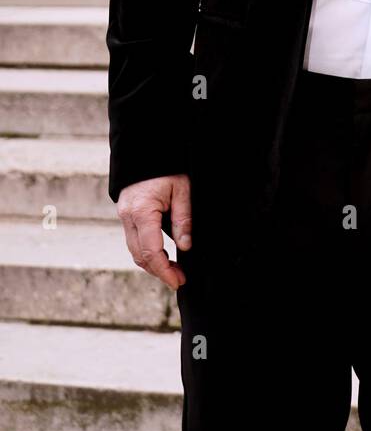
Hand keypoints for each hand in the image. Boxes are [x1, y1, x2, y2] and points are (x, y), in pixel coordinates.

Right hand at [116, 174, 192, 290]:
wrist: (147, 149)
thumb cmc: (167, 166)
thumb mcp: (182, 189)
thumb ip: (183, 218)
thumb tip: (186, 246)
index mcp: (142, 212)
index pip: (151, 252)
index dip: (164, 270)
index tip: (178, 281)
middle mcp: (128, 217)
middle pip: (140, 255)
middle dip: (159, 271)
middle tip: (179, 279)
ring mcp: (124, 216)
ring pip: (135, 250)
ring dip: (152, 263)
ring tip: (174, 269)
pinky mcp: (126, 214)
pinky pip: (134, 240)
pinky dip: (147, 251)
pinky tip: (163, 254)